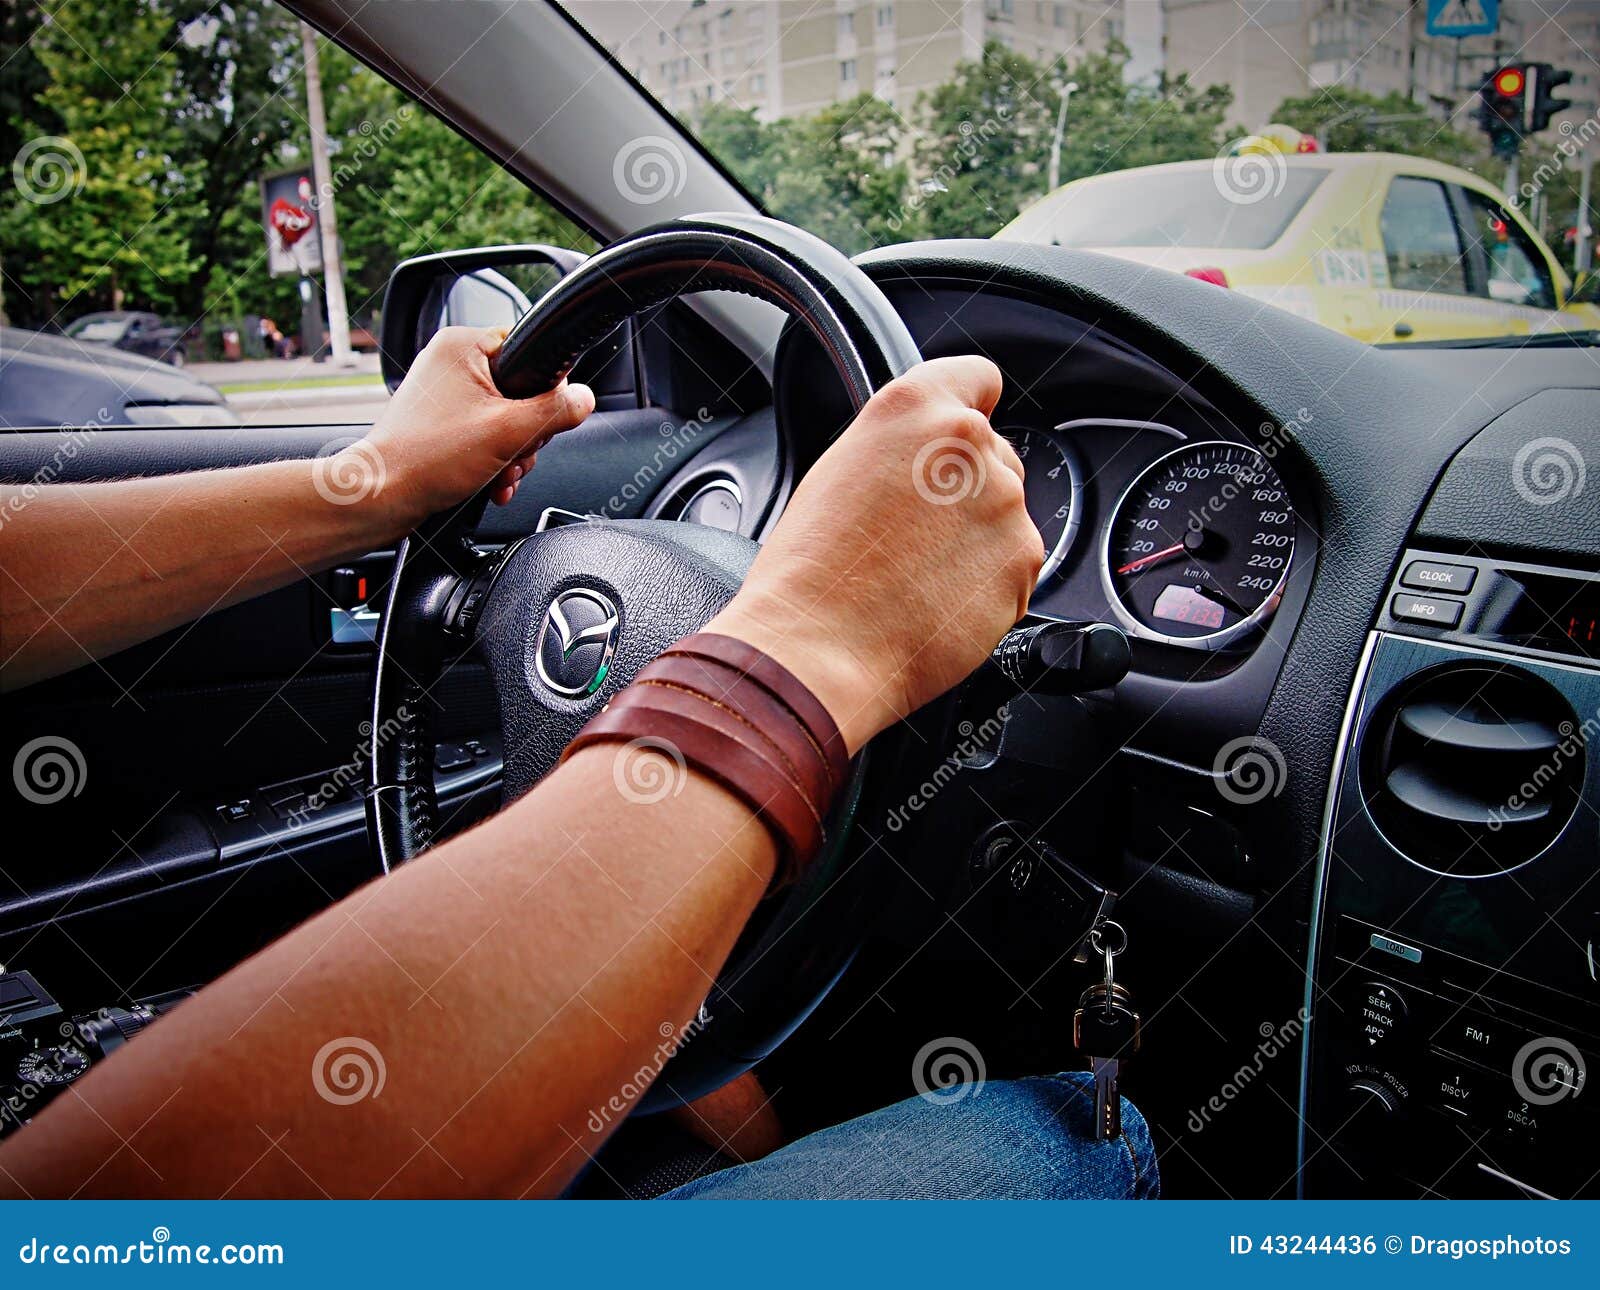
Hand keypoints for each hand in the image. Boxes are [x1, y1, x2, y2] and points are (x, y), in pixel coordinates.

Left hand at [347, 326, 593, 527]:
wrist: (382, 496)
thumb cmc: (427, 459)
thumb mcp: (509, 432)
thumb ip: (555, 411)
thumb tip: (584, 399)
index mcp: (462, 345)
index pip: (529, 348)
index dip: (545, 388)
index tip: (539, 418)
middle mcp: (450, 362)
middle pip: (521, 388)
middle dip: (527, 433)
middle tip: (514, 452)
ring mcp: (443, 392)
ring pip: (506, 417)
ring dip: (513, 452)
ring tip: (501, 472)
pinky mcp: (439, 421)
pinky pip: (485, 433)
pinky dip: (494, 459)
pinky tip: (492, 480)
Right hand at [707, 355, 1041, 752]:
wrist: (818, 648)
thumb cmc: (810, 570)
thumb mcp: (840, 472)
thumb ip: (899, 447)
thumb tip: (928, 461)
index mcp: (914, 407)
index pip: (978, 378)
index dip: (969, 409)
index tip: (962, 435)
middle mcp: (969, 442)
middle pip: (994, 454)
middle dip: (966, 489)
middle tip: (913, 534)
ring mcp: (1004, 502)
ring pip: (1006, 513)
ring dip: (977, 540)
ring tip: (917, 576)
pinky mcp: (1022, 561)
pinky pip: (1015, 567)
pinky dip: (988, 586)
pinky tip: (937, 602)